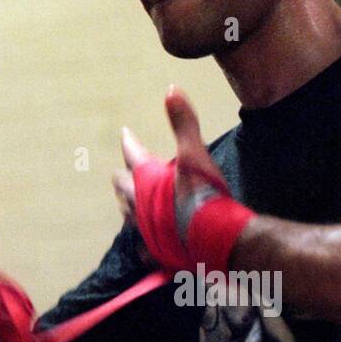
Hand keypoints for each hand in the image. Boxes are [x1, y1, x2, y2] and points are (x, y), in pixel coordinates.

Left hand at [114, 85, 238, 271]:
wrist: (218, 239)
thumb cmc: (205, 194)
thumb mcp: (195, 153)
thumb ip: (183, 123)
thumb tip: (171, 90)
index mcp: (147, 179)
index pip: (132, 154)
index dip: (129, 142)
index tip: (125, 133)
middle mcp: (140, 204)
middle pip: (123, 187)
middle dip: (122, 177)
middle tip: (122, 172)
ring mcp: (146, 230)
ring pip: (128, 216)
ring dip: (128, 207)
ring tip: (129, 204)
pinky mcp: (157, 251)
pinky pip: (143, 247)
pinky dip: (143, 242)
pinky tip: (145, 245)